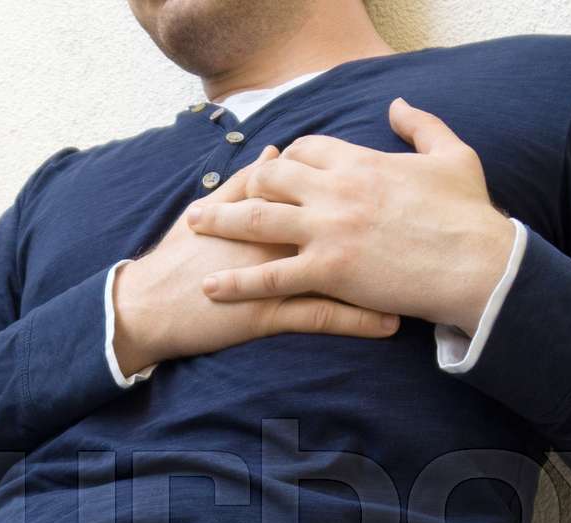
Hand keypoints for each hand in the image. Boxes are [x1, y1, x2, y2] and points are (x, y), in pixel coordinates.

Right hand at [112, 146, 400, 377]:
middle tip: (425, 227)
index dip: (360, 182)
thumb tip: (276, 150)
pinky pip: (321, 316)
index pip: (317, 180)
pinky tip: (389, 324)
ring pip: (339, 270)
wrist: (145, 305)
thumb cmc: (179, 257)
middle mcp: (270, 233)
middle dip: (383, 225)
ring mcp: (270, 273)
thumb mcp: (210, 208)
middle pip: (339, 222)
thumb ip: (246, 179)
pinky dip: (357, 320)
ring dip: (383, 277)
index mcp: (259, 203)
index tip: (395, 184)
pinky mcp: (266, 311)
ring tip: (421, 282)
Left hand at [184, 97, 516, 333]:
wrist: (480, 264)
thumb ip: (422, 125)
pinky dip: (236, 280)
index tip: (274, 171)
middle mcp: (337, 190)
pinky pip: (270, 276)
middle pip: (272, 177)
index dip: (286, 160)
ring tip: (193, 224)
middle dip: (244, 184)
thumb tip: (397, 104)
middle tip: (220, 195)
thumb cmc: (470, 215)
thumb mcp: (453, 156)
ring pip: (258, 219)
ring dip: (221, 219)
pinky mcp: (328, 270)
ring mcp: (329, 230)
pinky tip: (210, 286)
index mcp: (361, 161)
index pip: (305, 150)